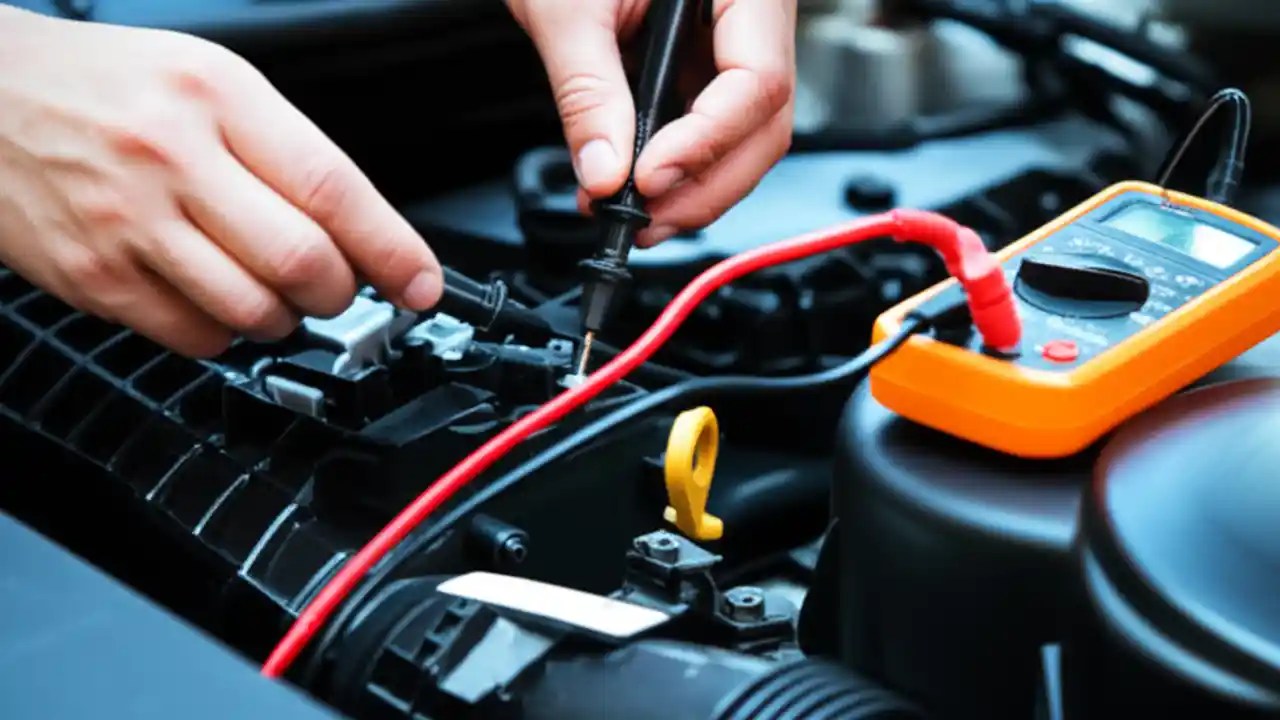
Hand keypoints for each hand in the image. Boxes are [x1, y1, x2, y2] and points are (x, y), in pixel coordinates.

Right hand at [0, 8, 441, 357]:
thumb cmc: (103, 87)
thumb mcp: (206, 80)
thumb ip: (283, 150)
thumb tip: (358, 230)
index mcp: (217, 96)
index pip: (332, 189)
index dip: (393, 250)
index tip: (422, 284)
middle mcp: (173, 158)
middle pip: (302, 262)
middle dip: (342, 292)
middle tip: (341, 285)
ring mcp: (129, 224)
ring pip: (255, 313)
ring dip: (288, 319)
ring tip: (275, 289)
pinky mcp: (95, 279)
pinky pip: (196, 339)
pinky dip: (228, 334)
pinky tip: (216, 299)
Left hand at [507, 0, 795, 245]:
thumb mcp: (566, 8)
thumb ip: (587, 94)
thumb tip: (605, 173)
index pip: (758, 79)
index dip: (706, 143)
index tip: (648, 180)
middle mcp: (755, 10)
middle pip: (766, 121)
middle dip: (706, 184)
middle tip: (644, 220)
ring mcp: (737, 37)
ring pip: (749, 134)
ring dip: (697, 187)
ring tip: (636, 214)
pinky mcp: (712, 59)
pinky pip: (717, 124)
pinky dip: (684, 165)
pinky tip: (644, 187)